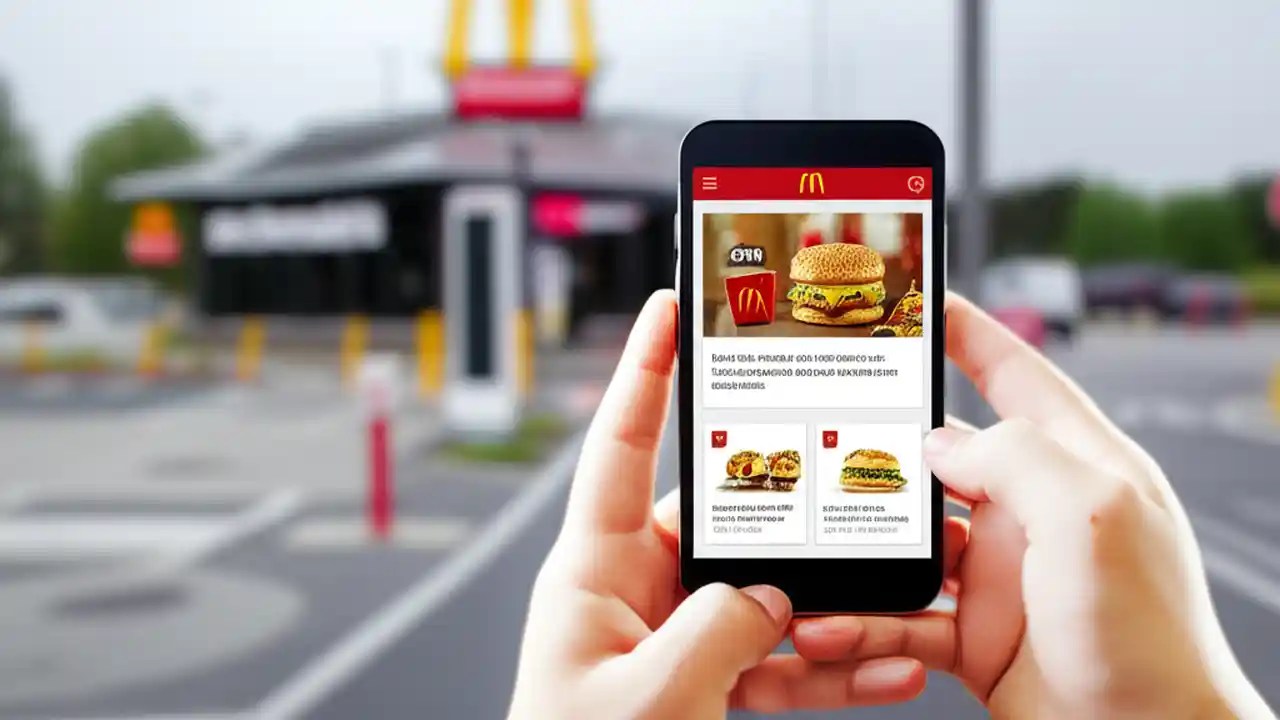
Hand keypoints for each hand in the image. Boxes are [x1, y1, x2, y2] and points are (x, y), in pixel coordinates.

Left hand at [509, 291, 927, 718]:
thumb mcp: (646, 701)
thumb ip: (716, 633)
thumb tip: (772, 597)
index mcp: (594, 572)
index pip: (621, 447)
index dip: (646, 373)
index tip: (672, 308)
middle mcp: (635, 592)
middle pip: (726, 525)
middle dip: (794, 520)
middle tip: (854, 493)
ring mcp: (676, 639)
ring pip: (766, 599)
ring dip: (830, 608)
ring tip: (896, 602)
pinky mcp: (706, 685)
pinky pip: (778, 664)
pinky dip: (830, 671)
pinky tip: (885, 672)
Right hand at [792, 294, 1273, 718]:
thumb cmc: (1151, 638)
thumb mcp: (1092, 517)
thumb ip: (1015, 457)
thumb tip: (940, 443)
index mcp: (1075, 465)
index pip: (1017, 374)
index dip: (967, 331)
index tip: (919, 300)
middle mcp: (1033, 511)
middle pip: (941, 456)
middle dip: (882, 450)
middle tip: (826, 439)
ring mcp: (998, 572)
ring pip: (906, 539)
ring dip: (862, 548)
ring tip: (819, 549)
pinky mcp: (972, 632)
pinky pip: (901, 614)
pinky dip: (865, 620)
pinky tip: (838, 624)